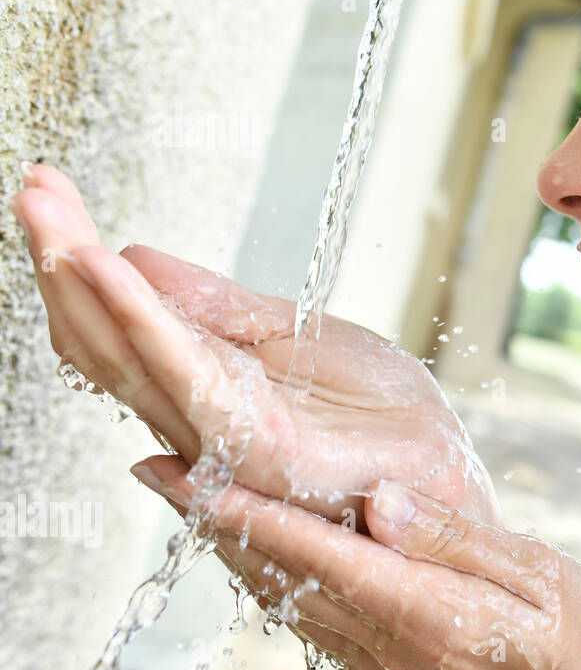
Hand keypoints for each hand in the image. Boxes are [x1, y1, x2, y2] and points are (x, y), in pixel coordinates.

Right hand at [10, 163, 499, 528]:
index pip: (125, 328)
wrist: (450, 478)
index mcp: (211, 387)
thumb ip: (215, 309)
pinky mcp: (265, 447)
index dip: (80, 268)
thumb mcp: (300, 337)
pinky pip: (192, 382)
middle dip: (64, 264)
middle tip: (33, 191)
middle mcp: (202, 418)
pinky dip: (146, 326)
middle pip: (110, 344)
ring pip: (133, 361)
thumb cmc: (386, 423)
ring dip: (85, 286)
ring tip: (50, 219)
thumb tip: (135, 259)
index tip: (48, 196)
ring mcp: (226, 438)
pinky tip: (111, 274)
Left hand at [132, 455, 580, 669]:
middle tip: (159, 470)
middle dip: (213, 520)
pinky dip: (272, 578)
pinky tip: (259, 555)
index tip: (188, 474)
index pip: (315, 552)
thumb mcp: (545, 581)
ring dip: (231, 547)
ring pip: (286, 599)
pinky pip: (312, 620)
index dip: (245, 510)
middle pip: (280, 575)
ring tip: (190, 501)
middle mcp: (389, 645)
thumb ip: (458, 541)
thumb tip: (381, 500)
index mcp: (427, 612)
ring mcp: (383, 666)